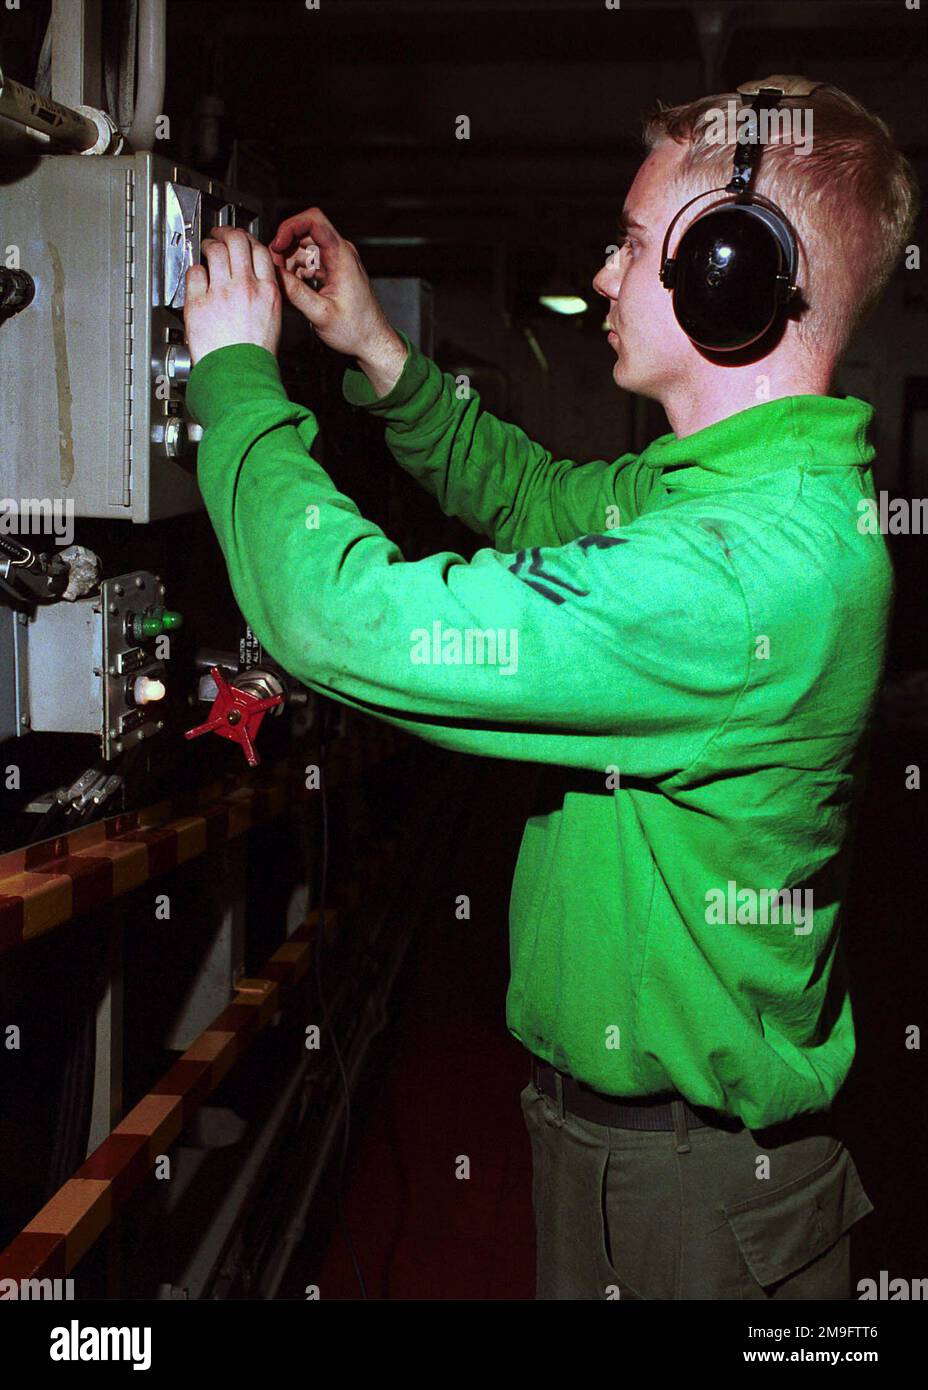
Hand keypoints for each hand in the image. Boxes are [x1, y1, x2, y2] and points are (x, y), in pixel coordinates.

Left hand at [184, 226, 280, 365]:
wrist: (239, 376)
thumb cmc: (255, 357)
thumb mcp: (273, 321)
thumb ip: (265, 295)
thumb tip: (254, 279)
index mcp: (268, 291)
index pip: (259, 250)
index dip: (248, 239)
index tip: (242, 240)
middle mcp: (245, 287)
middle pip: (237, 241)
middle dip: (226, 232)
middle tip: (219, 234)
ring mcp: (221, 293)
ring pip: (215, 250)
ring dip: (209, 245)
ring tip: (206, 249)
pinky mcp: (198, 302)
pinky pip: (194, 273)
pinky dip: (195, 271)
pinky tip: (196, 277)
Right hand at [269, 207, 404, 375]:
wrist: (372, 341)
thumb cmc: (357, 330)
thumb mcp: (321, 313)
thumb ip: (295, 292)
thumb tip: (274, 275)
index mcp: (342, 256)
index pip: (313, 220)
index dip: (289, 227)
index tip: (276, 245)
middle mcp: (341, 253)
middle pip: (306, 232)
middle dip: (285, 246)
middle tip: (275, 266)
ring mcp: (337, 262)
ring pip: (305, 247)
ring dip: (289, 260)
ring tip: (283, 280)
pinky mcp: (333, 272)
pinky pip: (310, 261)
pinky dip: (297, 270)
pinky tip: (293, 285)